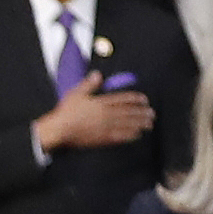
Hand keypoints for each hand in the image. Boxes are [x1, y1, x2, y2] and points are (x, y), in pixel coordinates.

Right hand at [33, 79, 150, 154]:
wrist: (59, 130)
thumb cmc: (66, 112)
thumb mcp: (76, 93)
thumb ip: (88, 84)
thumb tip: (97, 74)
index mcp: (101, 103)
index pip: (122, 99)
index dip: (135, 99)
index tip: (144, 100)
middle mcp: (106, 115)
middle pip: (128, 113)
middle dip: (142, 113)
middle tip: (152, 113)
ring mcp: (105, 127)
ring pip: (126, 125)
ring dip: (139, 124)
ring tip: (149, 124)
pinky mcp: (101, 139)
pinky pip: (119, 137)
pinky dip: (129, 135)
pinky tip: (137, 135)